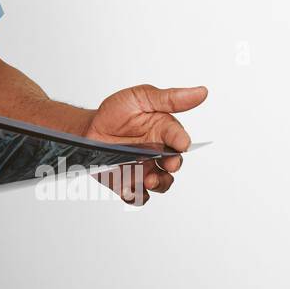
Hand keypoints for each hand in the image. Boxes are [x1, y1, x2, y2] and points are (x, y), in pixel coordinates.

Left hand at [84, 84, 207, 205]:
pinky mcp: (128, 182)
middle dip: (173, 165)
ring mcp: (145, 169)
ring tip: (149, 180)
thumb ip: (169, 99)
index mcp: (164, 132)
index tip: (181, 143)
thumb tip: (202, 92)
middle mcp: (159, 153)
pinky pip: (137, 196)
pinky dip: (136, 196)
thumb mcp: (140, 97)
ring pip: (161, 183)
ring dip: (159, 184)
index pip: (178, 137)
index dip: (181, 141)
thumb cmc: (116, 112)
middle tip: (168, 164)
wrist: (88, 129)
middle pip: (174, 164)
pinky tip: (129, 190)